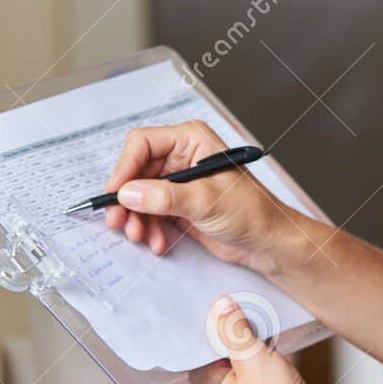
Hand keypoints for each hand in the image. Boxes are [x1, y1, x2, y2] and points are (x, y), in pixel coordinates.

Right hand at [104, 119, 295, 275]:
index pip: (143, 144)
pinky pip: (149, 212)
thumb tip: (129, 193)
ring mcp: (178, 182)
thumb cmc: (252, 212)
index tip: (115, 193)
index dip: (125, 167)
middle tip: (119, 222)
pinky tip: (157, 242)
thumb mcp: (206, 201)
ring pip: (139, 195)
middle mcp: (182, 157)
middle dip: (127, 199)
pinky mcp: (177, 205)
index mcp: (191, 140)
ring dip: (136, 218)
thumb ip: (165, 196)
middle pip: (136, 171)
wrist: (267, 242)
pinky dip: (148, 228)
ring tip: (142, 237)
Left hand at [194, 296, 322, 383]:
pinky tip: (266, 339)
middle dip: (220, 329)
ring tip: (248, 315)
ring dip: (241, 340)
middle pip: (211, 353)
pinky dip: (256, 352)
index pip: (188, 351)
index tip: (200, 301)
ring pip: (232, 359)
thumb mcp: (252, 358)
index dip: (194, 326)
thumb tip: (219, 304)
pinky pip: (250, 367)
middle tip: (226, 301)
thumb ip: (233, 330)